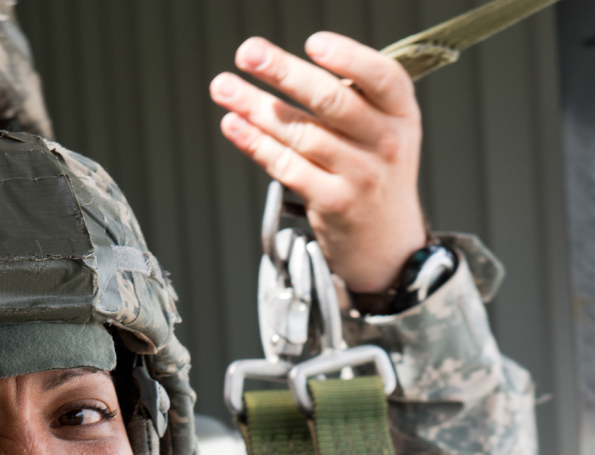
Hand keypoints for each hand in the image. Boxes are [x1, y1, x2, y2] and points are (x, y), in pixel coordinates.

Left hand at [210, 32, 426, 293]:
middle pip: (331, 100)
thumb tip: (288, 66)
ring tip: (223, 87)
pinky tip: (233, 125)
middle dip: (284, 72)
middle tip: (248, 52)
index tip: (311, 42)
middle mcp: (386, 143)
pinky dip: (256, 144)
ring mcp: (360, 176)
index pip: (382, 77)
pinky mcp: (333, 204)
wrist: (386, 242)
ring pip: (301, 133)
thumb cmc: (374, 172)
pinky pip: (287, 168)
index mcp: (402, 114)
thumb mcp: (384, 131)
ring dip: (256, 106)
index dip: (348, 56)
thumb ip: (353, 100)